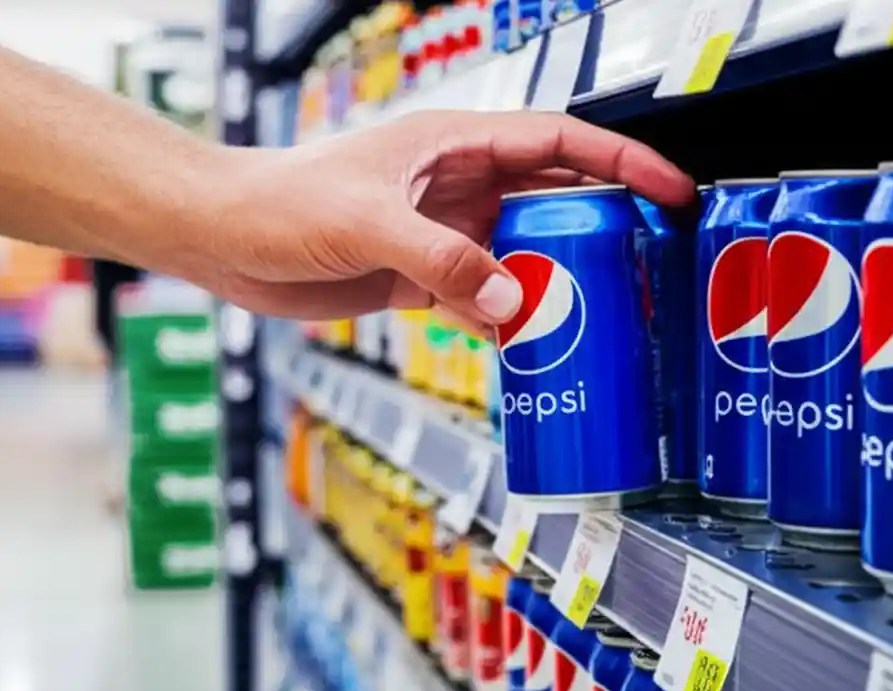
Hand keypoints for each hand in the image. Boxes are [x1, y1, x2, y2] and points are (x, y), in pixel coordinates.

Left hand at [197, 110, 693, 326]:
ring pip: (525, 254)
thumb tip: (516, 303)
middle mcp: (459, 185)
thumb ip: (445, 259)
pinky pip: (486, 298)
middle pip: (555, 199)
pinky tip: (536, 347)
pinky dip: (512, 321)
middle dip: (605, 227)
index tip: (669, 189)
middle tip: (650, 265)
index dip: (621, 160)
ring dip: (560, 282)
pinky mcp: (423, 276)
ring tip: (605, 316)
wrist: (224, 239)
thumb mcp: (368, 221)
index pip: (559, 141)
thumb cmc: (280, 201)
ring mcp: (444, 232)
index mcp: (455, 145)